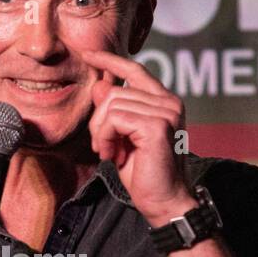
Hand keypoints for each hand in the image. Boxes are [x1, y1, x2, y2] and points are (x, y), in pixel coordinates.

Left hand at [80, 48, 196, 226]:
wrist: (162, 202)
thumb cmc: (143, 173)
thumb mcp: (121, 137)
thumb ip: (113, 110)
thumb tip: (99, 83)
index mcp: (163, 102)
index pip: (135, 69)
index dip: (111, 60)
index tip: (89, 54)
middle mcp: (169, 102)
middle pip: (115, 91)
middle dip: (99, 121)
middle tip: (104, 148)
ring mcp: (166, 112)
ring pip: (112, 104)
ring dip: (101, 132)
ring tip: (111, 154)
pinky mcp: (157, 125)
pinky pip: (115, 118)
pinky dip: (107, 137)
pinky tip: (115, 156)